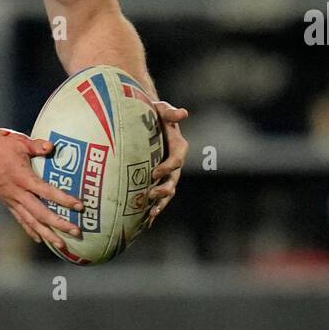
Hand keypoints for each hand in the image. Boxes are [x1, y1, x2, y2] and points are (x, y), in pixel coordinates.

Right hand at [0, 128, 82, 250]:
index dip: (64, 200)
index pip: (46, 192)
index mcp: (23, 178)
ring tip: (61, 244)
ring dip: (47, 234)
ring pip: (31, 221)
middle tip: (76, 232)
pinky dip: (31, 230)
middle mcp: (17, 193)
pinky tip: (40, 239)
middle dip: (59, 225)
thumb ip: (37, 146)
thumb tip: (53, 147)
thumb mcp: (18, 141)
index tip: (79, 206)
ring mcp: (11, 200)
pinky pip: (20, 220)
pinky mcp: (6, 202)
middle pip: (40, 213)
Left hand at [149, 101, 188, 219]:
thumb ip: (170, 112)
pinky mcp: (158, 180)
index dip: (168, 167)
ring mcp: (167, 174)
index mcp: (179, 147)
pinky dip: (154, 208)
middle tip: (150, 195)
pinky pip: (158, 197)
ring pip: (168, 191)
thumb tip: (183, 113)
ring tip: (151, 212)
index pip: (177, 159)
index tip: (154, 172)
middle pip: (173, 180)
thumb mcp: (162, 109)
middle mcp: (175, 163)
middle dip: (164, 189)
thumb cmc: (154, 114)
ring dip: (161, 203)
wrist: (147, 122)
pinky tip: (145, 220)